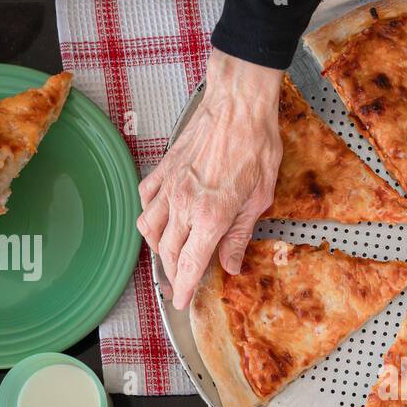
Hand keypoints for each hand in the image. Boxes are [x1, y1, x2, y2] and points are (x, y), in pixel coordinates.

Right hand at [138, 49, 282, 309]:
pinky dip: (149, 215)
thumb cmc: (255, 144)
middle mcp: (184, 204)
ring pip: (149, 229)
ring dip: (157, 249)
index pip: (189, 264)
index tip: (180, 303)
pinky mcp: (163, 169)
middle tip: (179, 285)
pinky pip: (146, 200)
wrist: (237, 103)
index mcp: (211, 216)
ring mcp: (169, 186)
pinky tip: (160, 219)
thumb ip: (241, 235)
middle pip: (167, 253)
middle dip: (172, 274)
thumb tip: (231, 264)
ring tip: (168, 258)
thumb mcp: (260, 198)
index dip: (184, 288)